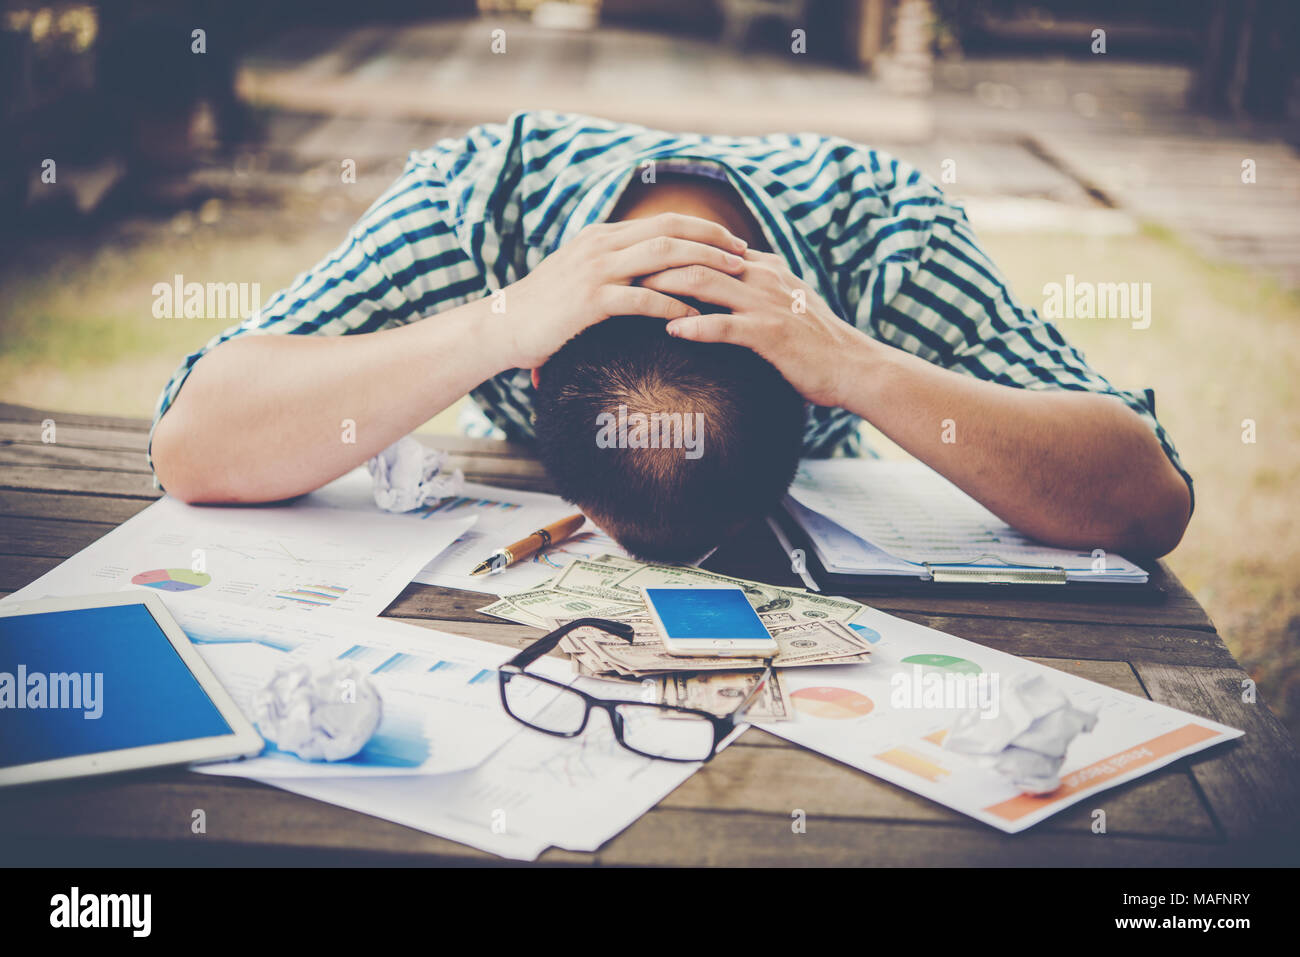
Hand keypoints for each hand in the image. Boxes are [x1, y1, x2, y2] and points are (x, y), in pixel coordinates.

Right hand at [490, 213, 748, 369]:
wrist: (503, 326)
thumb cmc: (545, 310)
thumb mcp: (581, 276)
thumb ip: (613, 268)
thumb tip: (648, 273)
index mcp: (603, 235)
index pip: (664, 221)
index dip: (704, 230)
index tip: (734, 243)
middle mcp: (601, 244)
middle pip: (671, 230)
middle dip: (714, 241)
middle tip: (746, 256)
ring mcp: (595, 270)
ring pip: (663, 257)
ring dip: (704, 266)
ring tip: (733, 279)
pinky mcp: (590, 300)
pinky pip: (643, 299)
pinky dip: (674, 307)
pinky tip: (696, 319)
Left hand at [643, 248, 871, 406]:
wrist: (854, 367)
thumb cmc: (814, 344)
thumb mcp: (782, 306)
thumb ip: (751, 293)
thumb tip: (716, 291)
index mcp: (762, 267)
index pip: (705, 246)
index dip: (667, 249)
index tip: (632, 257)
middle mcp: (762, 277)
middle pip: (696, 256)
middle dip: (653, 261)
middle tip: (618, 271)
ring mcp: (766, 303)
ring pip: (704, 282)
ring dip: (663, 286)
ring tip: (631, 295)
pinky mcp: (770, 333)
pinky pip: (724, 325)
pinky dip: (694, 325)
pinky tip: (669, 331)